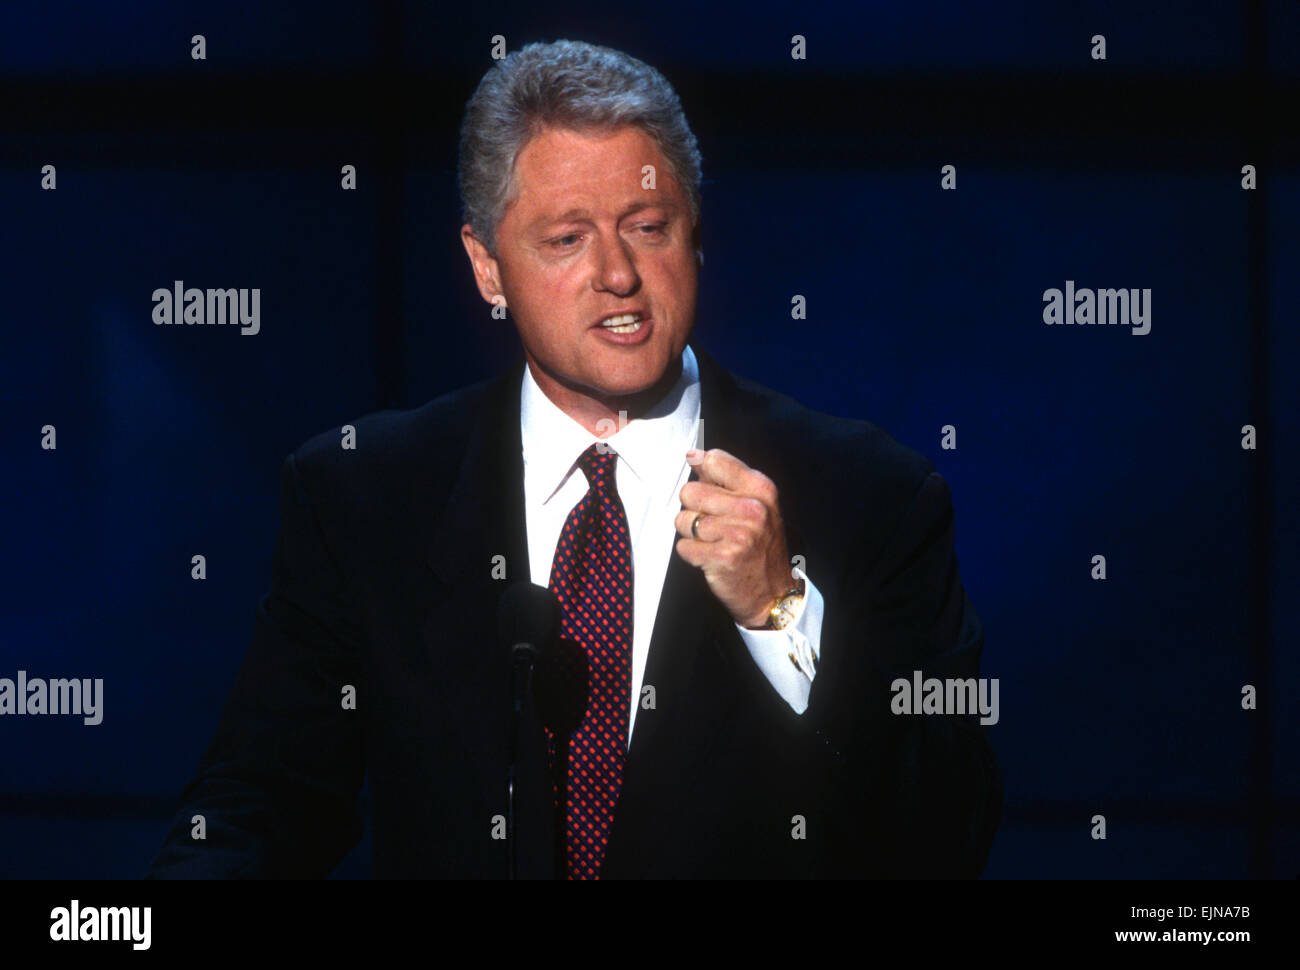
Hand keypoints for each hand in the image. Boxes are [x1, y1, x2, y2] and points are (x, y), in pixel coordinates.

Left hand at [674, 448, 791, 628]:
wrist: (773, 592)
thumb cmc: (760, 547)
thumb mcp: (757, 505)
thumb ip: (726, 479)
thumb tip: (694, 456)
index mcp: (761, 489)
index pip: (714, 460)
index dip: (702, 473)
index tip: (706, 485)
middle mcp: (752, 509)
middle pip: (690, 491)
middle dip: (694, 509)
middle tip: (714, 525)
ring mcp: (738, 534)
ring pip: (683, 520)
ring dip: (691, 534)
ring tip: (713, 542)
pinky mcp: (722, 557)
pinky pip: (683, 546)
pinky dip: (691, 553)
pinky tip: (710, 557)